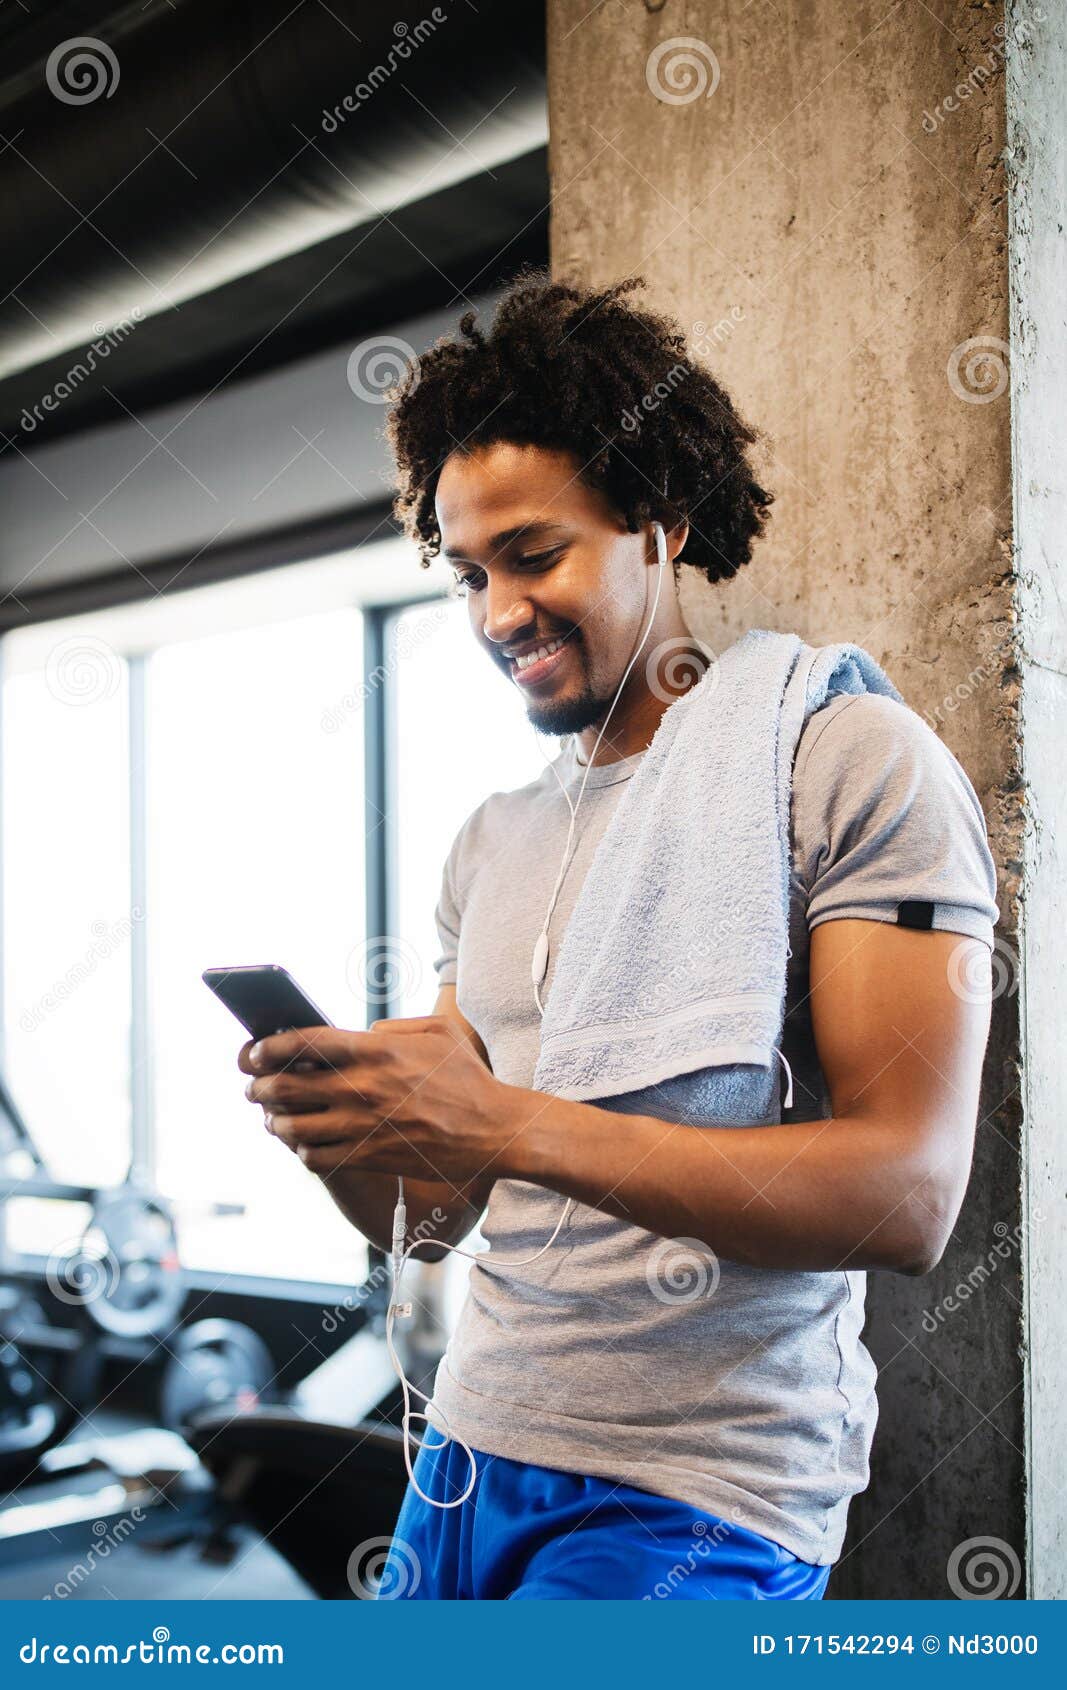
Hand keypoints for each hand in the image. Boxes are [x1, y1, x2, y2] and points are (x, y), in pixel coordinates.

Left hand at [238, 1016, 512, 1184]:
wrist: (494, 1130)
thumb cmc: (468, 1077)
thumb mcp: (438, 1032)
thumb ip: (394, 1026)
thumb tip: (363, 1033)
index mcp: (375, 1051)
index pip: (303, 1043)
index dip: (268, 1047)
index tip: (254, 1051)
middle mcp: (362, 1088)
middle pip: (287, 1086)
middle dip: (260, 1086)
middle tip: (254, 1087)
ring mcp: (364, 1126)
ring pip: (294, 1128)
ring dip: (275, 1123)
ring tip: (273, 1120)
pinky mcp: (370, 1158)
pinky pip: (317, 1158)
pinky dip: (302, 1151)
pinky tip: (304, 1145)